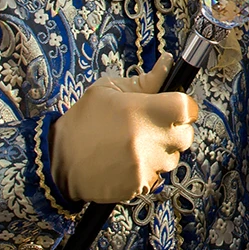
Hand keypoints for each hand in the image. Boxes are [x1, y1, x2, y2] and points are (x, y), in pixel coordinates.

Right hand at [50, 56, 197, 203]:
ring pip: (173, 158)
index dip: (183, 108)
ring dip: (160, 152)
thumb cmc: (84, 122)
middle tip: (150, 127)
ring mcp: (148, 165)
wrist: (58, 160)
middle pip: (186, 135)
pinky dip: (147, 171)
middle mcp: (153, 139)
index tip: (172, 108)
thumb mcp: (109, 90)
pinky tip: (126, 162)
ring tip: (133, 145)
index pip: (189, 108)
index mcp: (149, 110)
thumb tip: (167, 64)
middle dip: (173, 130)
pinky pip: (157, 176)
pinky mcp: (141, 185)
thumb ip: (145, 80)